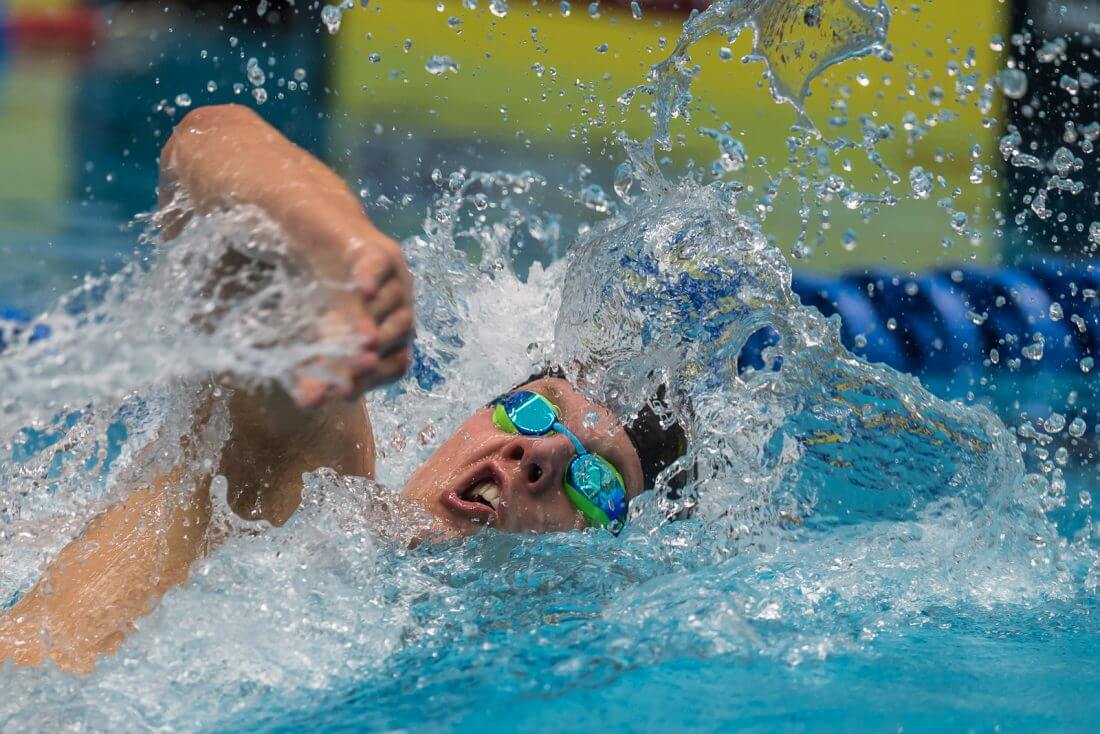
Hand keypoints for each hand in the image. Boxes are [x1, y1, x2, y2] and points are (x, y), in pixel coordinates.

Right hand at [294, 232, 413, 408]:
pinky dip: (371, 277)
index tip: (342, 394)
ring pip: (393, 303)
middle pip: (393, 337)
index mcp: (387, 334)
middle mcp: (397, 309)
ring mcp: (392, 278)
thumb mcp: (314, 332)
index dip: (369, 379)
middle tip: (347, 379)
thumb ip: (315, 365)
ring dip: (374, 321)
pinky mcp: (375, 249)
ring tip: (360, 340)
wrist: (313, 229)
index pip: (391, 364)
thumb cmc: (317, 287)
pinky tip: (362, 290)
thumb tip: (308, 404)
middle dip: (369, 359)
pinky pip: (378, 265)